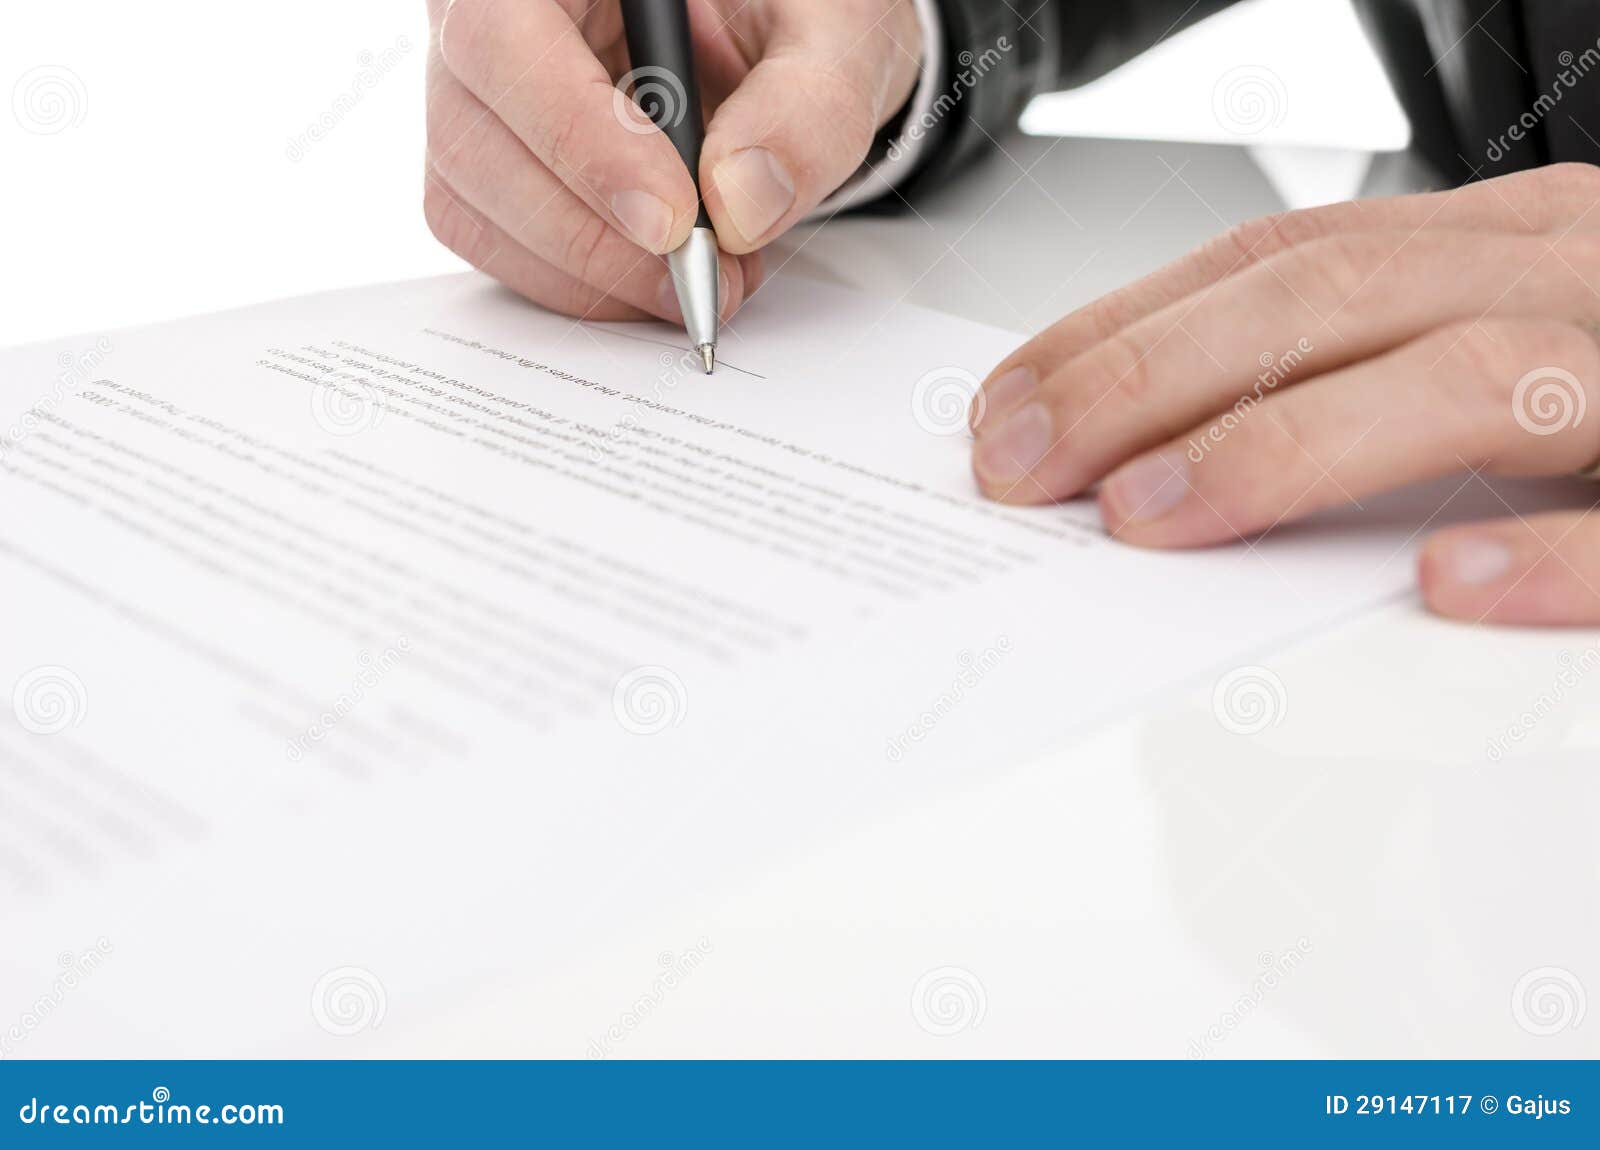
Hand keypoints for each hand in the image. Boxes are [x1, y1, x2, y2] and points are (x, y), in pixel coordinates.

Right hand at [422, 0, 921, 323]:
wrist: (785, 47)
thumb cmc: (796, 15)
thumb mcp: (838, 36)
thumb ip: (808, 105)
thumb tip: (743, 204)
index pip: (505, 35)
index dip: (577, 138)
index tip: (670, 219)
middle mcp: (496, 12)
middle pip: (472, 134)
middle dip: (591, 235)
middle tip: (699, 278)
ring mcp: (481, 91)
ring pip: (473, 200)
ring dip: (587, 272)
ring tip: (699, 279)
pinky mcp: (492, 161)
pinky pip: (496, 240)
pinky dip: (581, 283)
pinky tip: (659, 274)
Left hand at [968, 163, 1599, 625]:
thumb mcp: (1491, 325)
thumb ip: (1354, 360)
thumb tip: (1150, 436)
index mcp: (1502, 239)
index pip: (1275, 261)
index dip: (1124, 327)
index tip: (1008, 409)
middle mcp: (1573, 272)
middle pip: (1331, 301)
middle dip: (1151, 380)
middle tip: (1026, 469)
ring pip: (1470, 378)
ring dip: (1292, 449)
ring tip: (1156, 517)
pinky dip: (1560, 552)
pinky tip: (1448, 582)